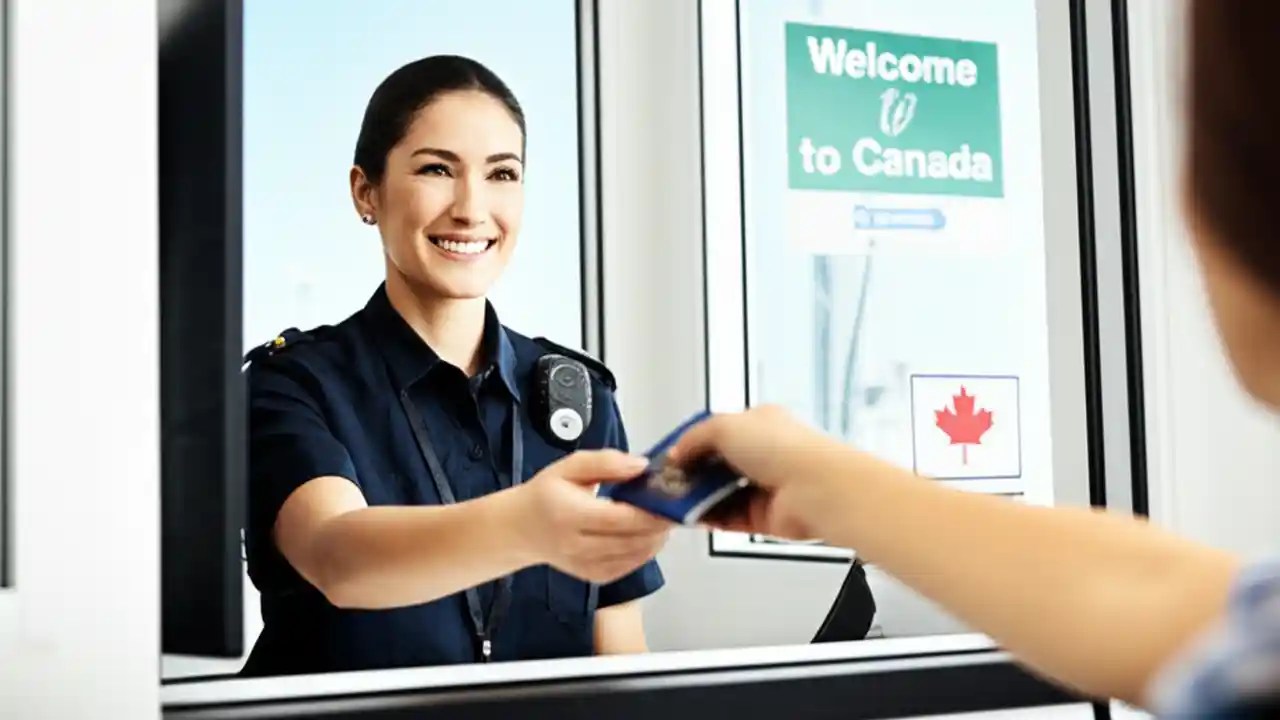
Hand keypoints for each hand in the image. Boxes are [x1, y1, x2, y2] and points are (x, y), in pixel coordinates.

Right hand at [513, 450, 672, 583]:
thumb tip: (641, 465)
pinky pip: (628, 567)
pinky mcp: (593, 577)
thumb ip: (606, 462)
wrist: (521, 529)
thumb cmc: (546, 495)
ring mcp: (584, 565)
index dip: (649, 512)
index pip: (617, 518)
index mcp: (567, 514)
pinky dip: (645, 551)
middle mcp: (575, 545)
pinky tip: (648, 535)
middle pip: (630, 540)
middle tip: (675, 507)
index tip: (670, 500)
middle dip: (659, 525)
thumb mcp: (569, 466)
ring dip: (656, 538)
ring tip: (663, 518)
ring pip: (634, 557)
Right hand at [669, 405, 864, 541]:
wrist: (817, 489)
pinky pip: (731, 518)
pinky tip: (695, 517)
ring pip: (722, 494)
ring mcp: (766, 486)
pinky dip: (712, 518)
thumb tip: (677, 451)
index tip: (669, 458)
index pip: (717, 432)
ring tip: (676, 503)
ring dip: (699, 499)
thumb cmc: (783, 448)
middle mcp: (765, 454)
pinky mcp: (766, 516)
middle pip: (718, 466)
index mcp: (759, 424)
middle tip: (668, 484)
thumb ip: (694, 437)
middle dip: (692, 475)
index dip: (691, 444)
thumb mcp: (724, 426)